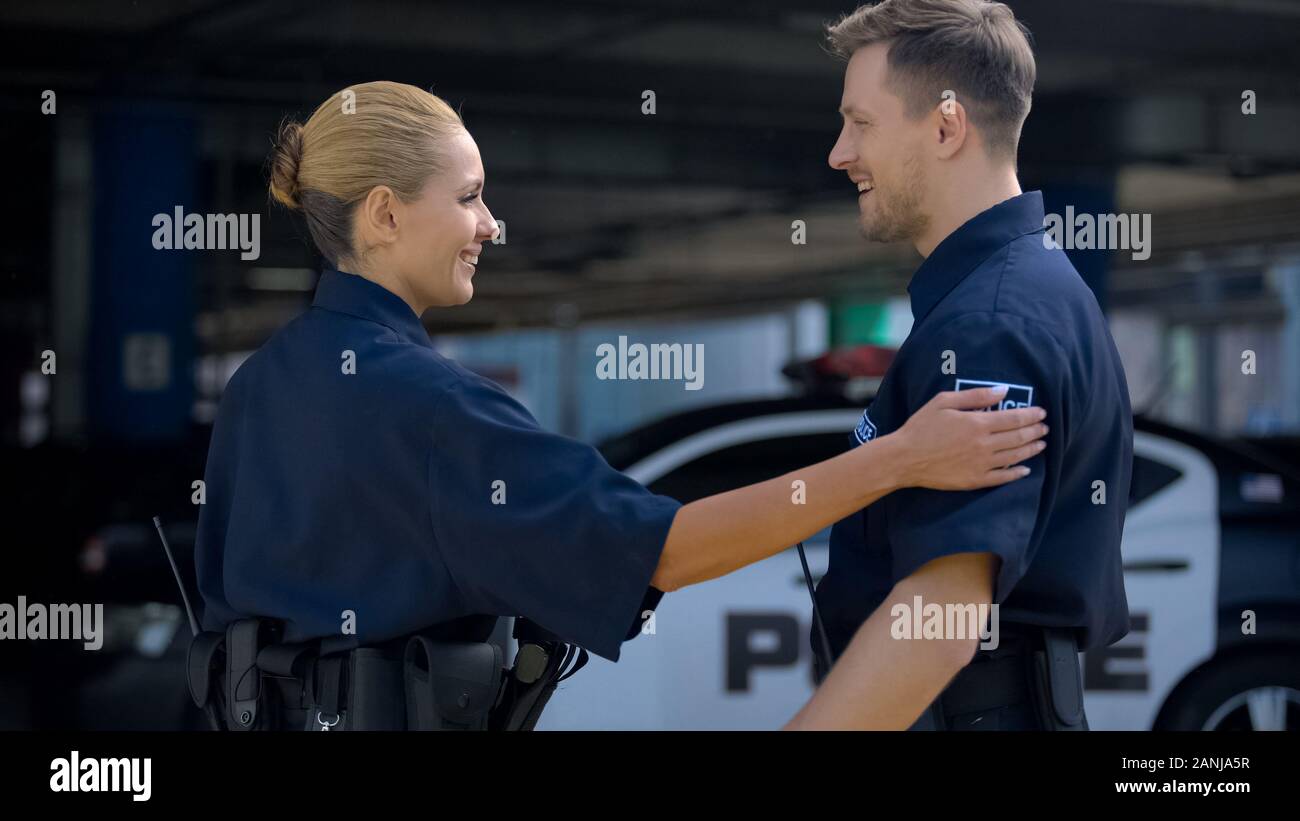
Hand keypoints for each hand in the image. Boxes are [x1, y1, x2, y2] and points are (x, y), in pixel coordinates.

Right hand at [891, 387, 1047, 489]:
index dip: (1031, 415)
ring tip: (1041, 444)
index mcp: (977, 423)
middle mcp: (984, 445)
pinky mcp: (974, 480)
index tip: (1041, 413)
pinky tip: (1026, 470)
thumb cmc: (921, 427)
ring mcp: (981, 464)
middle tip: (1045, 428)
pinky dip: (1017, 474)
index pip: (1014, 418)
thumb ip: (976, 396)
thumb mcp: (943, 402)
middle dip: (1035, 431)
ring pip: (1015, 457)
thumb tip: (1003, 391)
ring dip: (1031, 450)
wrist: (904, 458)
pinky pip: (1002, 478)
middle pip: (1019, 437)